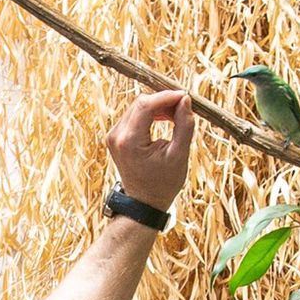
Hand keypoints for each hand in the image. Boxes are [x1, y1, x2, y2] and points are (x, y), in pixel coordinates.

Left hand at [107, 89, 193, 211]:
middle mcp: (116, 135)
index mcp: (129, 141)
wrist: (144, 203)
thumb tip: (186, 100)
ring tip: (176, 116)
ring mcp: (113, 135)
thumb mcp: (179, 156)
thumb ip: (184, 125)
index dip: (167, 97)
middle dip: (164, 101)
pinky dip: (150, 114)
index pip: (146, 105)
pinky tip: (165, 120)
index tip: (185, 96)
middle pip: (141, 103)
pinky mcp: (115, 136)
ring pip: (137, 107)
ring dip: (158, 107)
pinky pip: (134, 115)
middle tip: (184, 108)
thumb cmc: (163, 184)